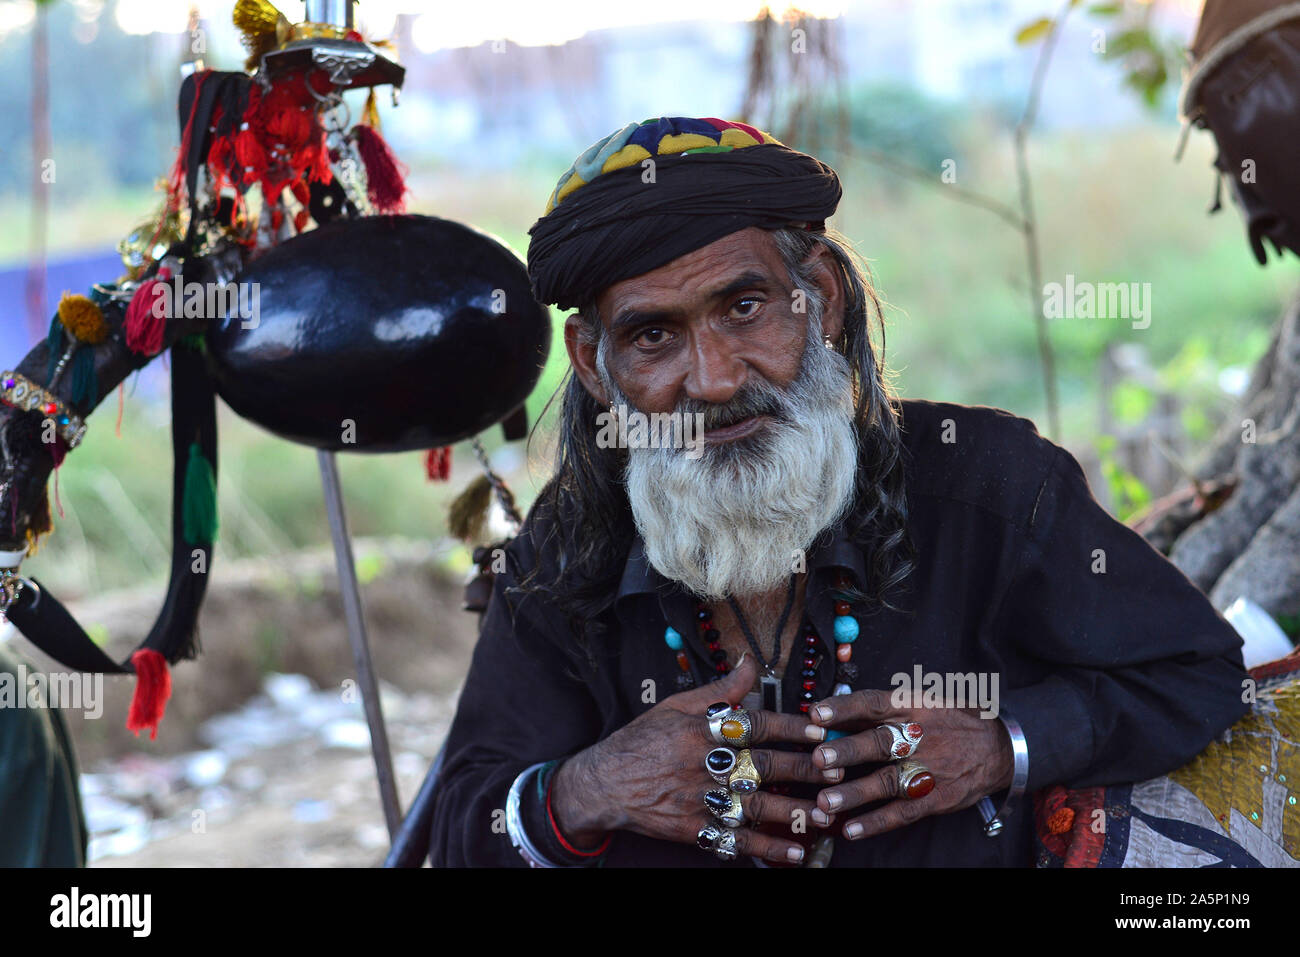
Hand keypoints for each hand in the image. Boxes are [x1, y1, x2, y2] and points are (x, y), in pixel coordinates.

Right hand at [551, 653, 832, 863]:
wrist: (602, 784)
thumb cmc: (641, 741)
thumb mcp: (675, 705)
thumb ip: (719, 688)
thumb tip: (751, 662)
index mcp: (701, 729)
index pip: (755, 724)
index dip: (791, 726)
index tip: (821, 729)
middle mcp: (702, 764)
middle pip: (763, 766)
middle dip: (804, 771)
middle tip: (837, 772)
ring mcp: (698, 800)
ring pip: (755, 807)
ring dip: (794, 813)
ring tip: (826, 815)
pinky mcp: (693, 829)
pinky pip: (736, 841)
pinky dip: (766, 849)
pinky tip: (794, 853)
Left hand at [807, 689, 1012, 840]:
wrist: (1001, 746)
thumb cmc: (950, 719)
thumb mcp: (922, 701)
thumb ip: (882, 708)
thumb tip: (835, 711)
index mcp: (912, 706)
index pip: (874, 703)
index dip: (844, 707)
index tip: (815, 713)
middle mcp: (918, 736)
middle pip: (878, 743)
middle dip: (847, 752)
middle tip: (817, 758)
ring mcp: (928, 769)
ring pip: (887, 782)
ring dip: (854, 793)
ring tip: (824, 802)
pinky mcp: (936, 797)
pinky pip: (903, 812)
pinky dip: (876, 822)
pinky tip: (851, 830)